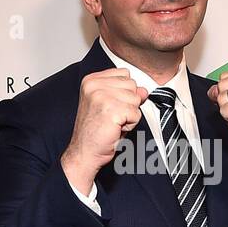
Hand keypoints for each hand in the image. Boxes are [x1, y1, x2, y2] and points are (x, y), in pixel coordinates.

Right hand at [61, 68, 147, 192]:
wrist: (84, 152)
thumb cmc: (95, 131)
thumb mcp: (111, 105)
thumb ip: (127, 93)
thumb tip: (143, 90)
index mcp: (91, 80)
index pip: (124, 74)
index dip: (124, 92)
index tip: (110, 106)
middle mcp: (94, 85)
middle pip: (132, 85)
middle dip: (128, 103)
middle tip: (112, 117)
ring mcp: (102, 96)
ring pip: (136, 98)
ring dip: (129, 114)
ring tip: (113, 122)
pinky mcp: (111, 110)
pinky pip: (136, 113)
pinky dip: (131, 124)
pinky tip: (116, 128)